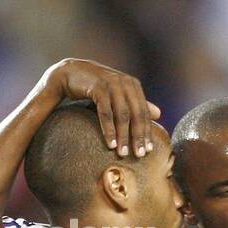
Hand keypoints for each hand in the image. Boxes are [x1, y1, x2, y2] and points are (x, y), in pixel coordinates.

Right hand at [40, 58, 160, 157]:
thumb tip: (159, 114)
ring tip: (123, 153)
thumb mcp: (118, 95)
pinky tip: (110, 143)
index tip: (149, 150)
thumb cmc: (96, 86)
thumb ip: (136, 104)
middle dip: (138, 136)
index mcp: (133, 85)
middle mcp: (125, 83)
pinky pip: (106, 112)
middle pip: (136, 114)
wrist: (69, 72)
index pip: (144, 112)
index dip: (147, 132)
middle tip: (139, 155)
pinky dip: (109, 129)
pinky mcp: (98, 87)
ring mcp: (112, 84)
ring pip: (122, 115)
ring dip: (123, 136)